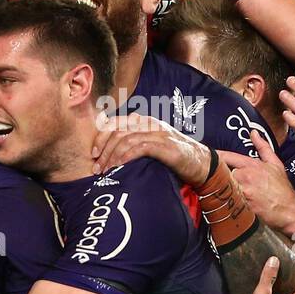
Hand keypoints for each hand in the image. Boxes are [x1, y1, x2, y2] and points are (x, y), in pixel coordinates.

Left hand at [91, 112, 211, 185]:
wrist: (202, 164)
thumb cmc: (173, 158)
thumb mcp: (151, 146)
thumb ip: (134, 144)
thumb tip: (109, 155)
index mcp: (144, 122)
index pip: (115, 123)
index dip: (101, 138)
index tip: (93, 155)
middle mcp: (150, 124)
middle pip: (117, 131)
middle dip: (103, 150)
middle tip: (96, 168)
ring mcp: (158, 133)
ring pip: (126, 139)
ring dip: (112, 156)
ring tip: (106, 172)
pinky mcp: (166, 146)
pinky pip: (140, 147)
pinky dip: (126, 156)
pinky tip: (119, 167)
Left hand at [218, 137, 294, 237]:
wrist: (290, 211)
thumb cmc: (282, 189)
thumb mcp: (275, 164)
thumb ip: (263, 147)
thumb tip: (253, 133)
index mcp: (251, 165)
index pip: (227, 157)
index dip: (215, 156)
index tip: (207, 155)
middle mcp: (245, 176)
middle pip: (221, 173)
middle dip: (219, 177)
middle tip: (214, 179)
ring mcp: (243, 191)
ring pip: (223, 188)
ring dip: (221, 190)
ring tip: (224, 194)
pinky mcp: (241, 206)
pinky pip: (227, 202)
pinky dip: (226, 203)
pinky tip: (228, 205)